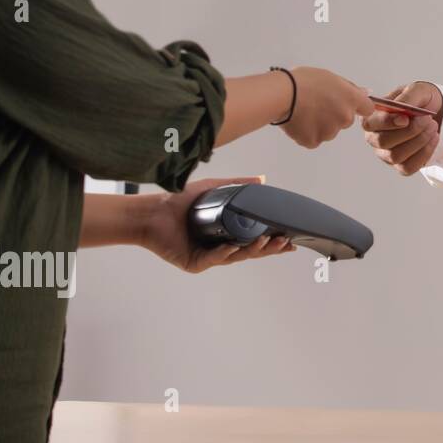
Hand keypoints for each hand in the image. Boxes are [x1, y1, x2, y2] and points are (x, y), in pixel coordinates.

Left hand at [139, 176, 295, 272]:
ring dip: (253, 250)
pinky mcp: (195, 263)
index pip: (255, 239)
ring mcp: (209, 257)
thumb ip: (237, 185)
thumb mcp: (213, 188)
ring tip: (267, 241)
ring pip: (237, 257)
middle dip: (270, 248)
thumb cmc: (178, 201)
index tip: (291, 238)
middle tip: (285, 242)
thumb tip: (262, 180)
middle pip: (251, 251)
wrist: (151, 212)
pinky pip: (214, 259)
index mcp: (227, 234)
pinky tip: (233, 248)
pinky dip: (224, 254)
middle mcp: (221, 248)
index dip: (274, 240)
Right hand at [281, 67, 375, 148]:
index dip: (358, 106)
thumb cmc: (303, 82)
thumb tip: (364, 93)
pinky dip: (307, 133)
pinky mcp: (314, 141)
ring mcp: (330, 132)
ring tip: (305, 111)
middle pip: (346, 120)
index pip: (368, 108)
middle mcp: (345, 117)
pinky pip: (314, 139)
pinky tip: (299, 121)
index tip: (348, 104)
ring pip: (329, 131)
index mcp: (351, 99)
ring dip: (321, 125)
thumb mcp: (330, 77)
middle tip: (318, 105)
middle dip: (335, 115)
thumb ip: (349, 88)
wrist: (282, 94)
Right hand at [362, 81, 442, 175]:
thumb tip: (399, 109)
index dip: (387, 122)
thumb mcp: (417, 90)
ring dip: (419, 141)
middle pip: (383, 142)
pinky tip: (434, 138)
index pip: (370, 123)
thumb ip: (407, 97)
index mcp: (372, 116)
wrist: (437, 111)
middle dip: (409, 131)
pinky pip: (408, 168)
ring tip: (433, 126)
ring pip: (396, 156)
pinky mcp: (400, 165)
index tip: (406, 118)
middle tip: (427, 119)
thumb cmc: (421, 100)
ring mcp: (386, 153)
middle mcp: (375, 137)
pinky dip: (424, 153)